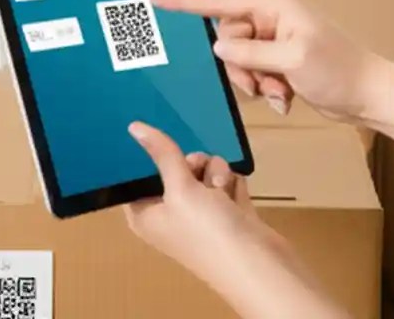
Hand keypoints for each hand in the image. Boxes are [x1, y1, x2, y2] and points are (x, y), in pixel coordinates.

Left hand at [125, 123, 290, 284]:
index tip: (161, 145)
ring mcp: (201, 215)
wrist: (259, 266)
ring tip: (223, 191)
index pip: (138, 177)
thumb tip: (134, 127)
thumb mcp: (180, 188)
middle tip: (198, 172)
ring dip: (217, 174)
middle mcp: (170, 214)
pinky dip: (233, 186)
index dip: (150, 160)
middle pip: (176, 169)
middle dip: (193, 165)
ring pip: (205, 172)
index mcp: (146, 215)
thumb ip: (162, 154)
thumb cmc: (208, 232)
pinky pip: (227, 182)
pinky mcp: (228, 213)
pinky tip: (238, 198)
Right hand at [153, 0, 380, 123]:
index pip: (221, 3)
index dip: (187, 4)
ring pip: (239, 60)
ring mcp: (277, 40)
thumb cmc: (340, 71)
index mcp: (275, 5)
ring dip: (255, 82)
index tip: (157, 0)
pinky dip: (267, 89)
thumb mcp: (292, 60)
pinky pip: (255, 74)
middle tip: (263, 82)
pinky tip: (287, 98)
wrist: (368, 94)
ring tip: (281, 92)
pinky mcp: (280, 60)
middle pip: (228, 39)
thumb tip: (220, 47)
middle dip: (240, 66)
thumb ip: (251, 53)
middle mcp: (273, 18)